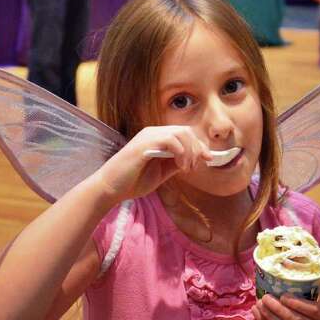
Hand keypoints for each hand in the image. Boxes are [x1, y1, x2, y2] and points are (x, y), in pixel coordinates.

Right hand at [94, 125, 212, 202]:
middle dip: (196, 149)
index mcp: (158, 138)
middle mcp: (154, 133)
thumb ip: (177, 163)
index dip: (200, 146)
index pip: (185, 134)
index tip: (208, 159)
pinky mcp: (144, 143)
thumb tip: (195, 159)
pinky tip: (179, 166)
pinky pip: (169, 139)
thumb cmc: (133, 181)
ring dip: (190, 151)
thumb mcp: (162, 172)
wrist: (111, 189)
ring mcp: (148, 136)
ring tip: (185, 168)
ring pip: (180, 133)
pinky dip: (180, 152)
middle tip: (192, 168)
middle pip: (186, 131)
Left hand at [253, 293, 319, 319]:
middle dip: (279, 308)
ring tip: (259, 304)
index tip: (283, 295)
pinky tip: (257, 313)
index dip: (298, 303)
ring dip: (269, 315)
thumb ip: (303, 299)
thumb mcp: (312, 311)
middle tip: (265, 297)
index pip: (314, 310)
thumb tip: (279, 283)